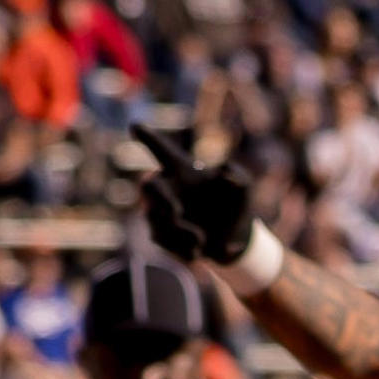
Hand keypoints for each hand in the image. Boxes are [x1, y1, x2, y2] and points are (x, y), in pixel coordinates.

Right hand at [134, 127, 257, 266]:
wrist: (235, 239)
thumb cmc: (236, 204)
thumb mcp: (243, 188)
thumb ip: (238, 176)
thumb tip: (225, 173)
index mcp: (182, 170)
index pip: (162, 151)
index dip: (148, 139)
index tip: (135, 125)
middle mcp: (166, 188)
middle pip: (148, 187)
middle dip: (158, 199)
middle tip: (176, 212)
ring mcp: (159, 211)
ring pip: (155, 219)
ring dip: (180, 231)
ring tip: (201, 239)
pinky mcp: (160, 234)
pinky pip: (162, 240)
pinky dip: (182, 247)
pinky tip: (199, 253)